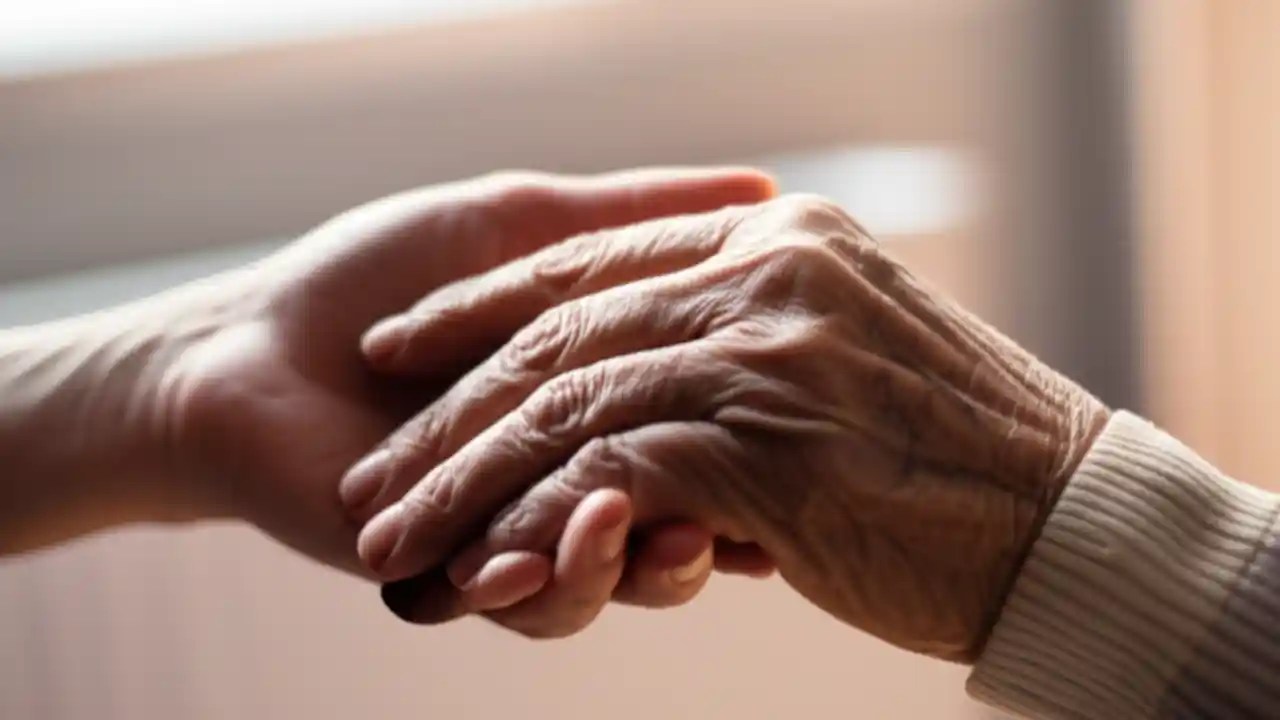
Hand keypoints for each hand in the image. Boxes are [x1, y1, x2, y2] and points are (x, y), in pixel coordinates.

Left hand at [0, 169, 774, 630]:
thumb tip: (763, 184)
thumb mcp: (519, 221)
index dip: (763, 414)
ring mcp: (526, 521)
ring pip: (613, 564)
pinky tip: (544, 554)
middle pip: (677, 499)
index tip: (822, 422)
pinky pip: (529, 598)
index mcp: (609, 384)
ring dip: (641, 558)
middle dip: (718, 510)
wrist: (250, 351)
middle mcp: (578, 460)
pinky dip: (547, 581)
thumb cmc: (376, 275)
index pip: (707, 401)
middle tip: (768, 528)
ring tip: (672, 550)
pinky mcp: (468, 576)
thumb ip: (634, 215)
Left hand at [350, 195, 1108, 659]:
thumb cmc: (963, 450)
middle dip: (450, 405)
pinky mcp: (759, 439)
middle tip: (374, 462)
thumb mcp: (850, 354)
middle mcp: (761, 276)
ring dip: (466, 478)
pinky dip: (534, 525)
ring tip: (388, 528)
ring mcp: (760, 350)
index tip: (406, 346)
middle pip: (559, 332)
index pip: (591, 264)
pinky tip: (477, 569)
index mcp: (776, 242)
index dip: (484, 307)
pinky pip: (607, 476)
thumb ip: (756, 324)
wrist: (1072, 524)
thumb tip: (658, 350)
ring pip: (565, 404)